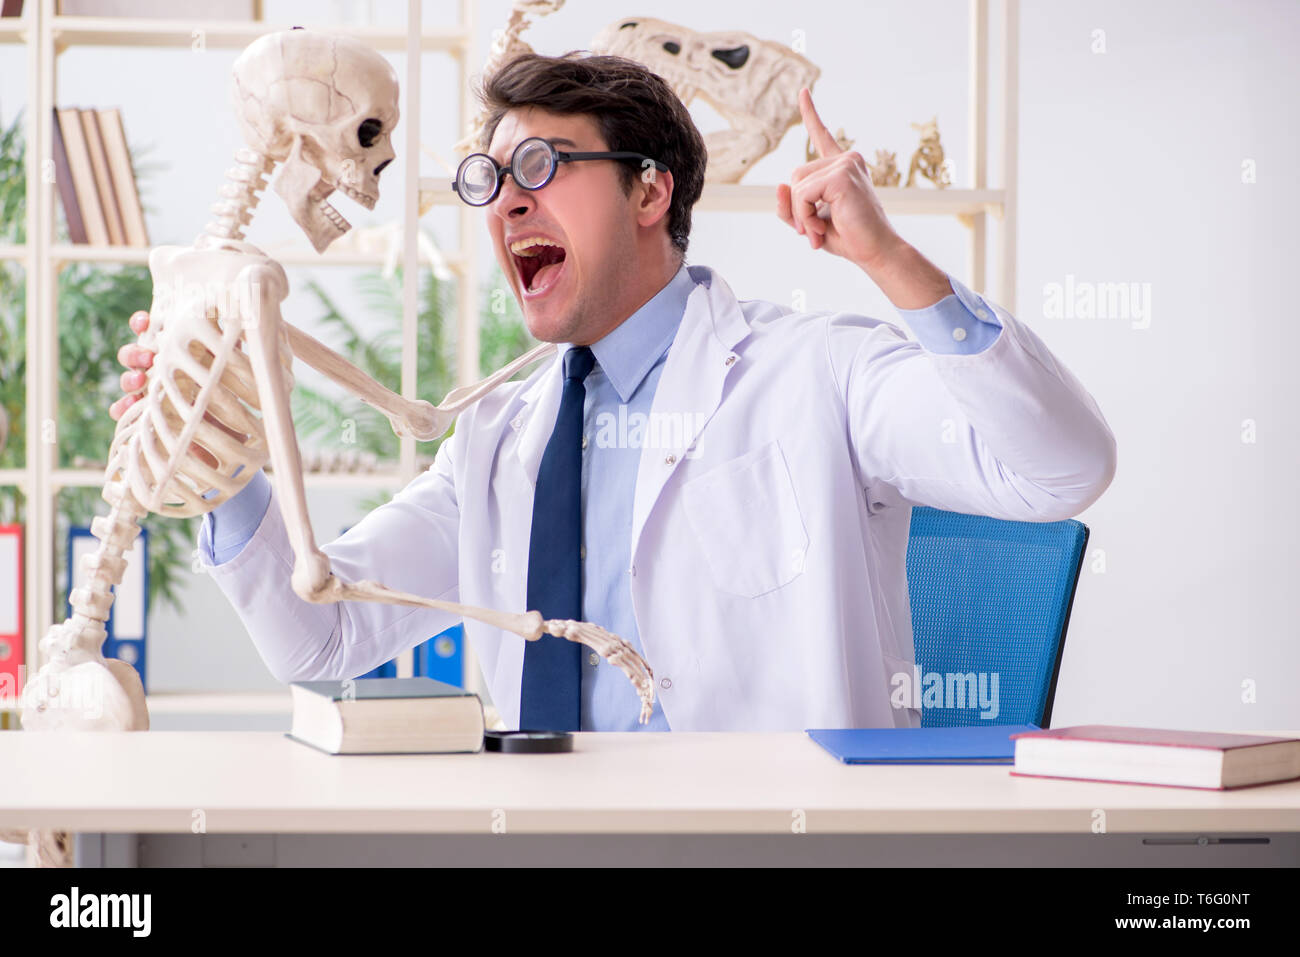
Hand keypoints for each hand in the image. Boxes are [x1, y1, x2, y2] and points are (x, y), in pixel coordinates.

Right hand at [108, 310, 245, 469]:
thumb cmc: (231, 390)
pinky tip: (128, 407)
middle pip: (133, 355)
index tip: (144, 321)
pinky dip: (121, 408)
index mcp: (174, 351)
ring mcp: (150, 392)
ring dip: (128, 378)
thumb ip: (229, 345)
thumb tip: (239, 320)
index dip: (141, 323)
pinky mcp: (147, 417)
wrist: (234, 430)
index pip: (150, 331)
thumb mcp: (232, 365)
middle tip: (148, 357)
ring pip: (127, 380)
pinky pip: (125, 412)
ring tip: (139, 382)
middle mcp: (158, 370)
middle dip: (135, 353)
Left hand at [777, 88, 903, 269]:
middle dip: (796, 207)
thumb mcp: (809, 222)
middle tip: (813, 231)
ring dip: (800, 215)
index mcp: (840, 168)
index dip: (810, 114)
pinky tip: (819, 229)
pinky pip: (802, 194)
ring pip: (796, 185)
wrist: (875, 252)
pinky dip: (804, 216)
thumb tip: (780, 184)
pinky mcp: (842, 176)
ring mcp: (846, 165)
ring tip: (818, 232)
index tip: (803, 91)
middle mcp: (845, 160)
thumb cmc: (848, 238)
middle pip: (795, 175)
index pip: (821, 136)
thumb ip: (790, 206)